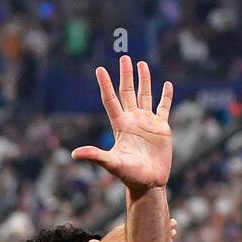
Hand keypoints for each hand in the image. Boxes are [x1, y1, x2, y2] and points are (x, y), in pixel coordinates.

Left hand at [72, 56, 173, 192]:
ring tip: (142, 64)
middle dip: (125, 75)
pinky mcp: (161, 128)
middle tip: (124, 58)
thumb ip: (95, 156)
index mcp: (120, 125)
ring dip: (144, 80)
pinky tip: (167, 85)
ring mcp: (147, 123)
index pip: (111, 100)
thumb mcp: (112, 163)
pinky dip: (166, 96)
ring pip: (145, 95)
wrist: (148, 184)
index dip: (106, 84)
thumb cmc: (129, 175)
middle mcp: (132, 120)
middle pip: (127, 92)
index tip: (100, 69)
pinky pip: (164, 108)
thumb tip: (74, 154)